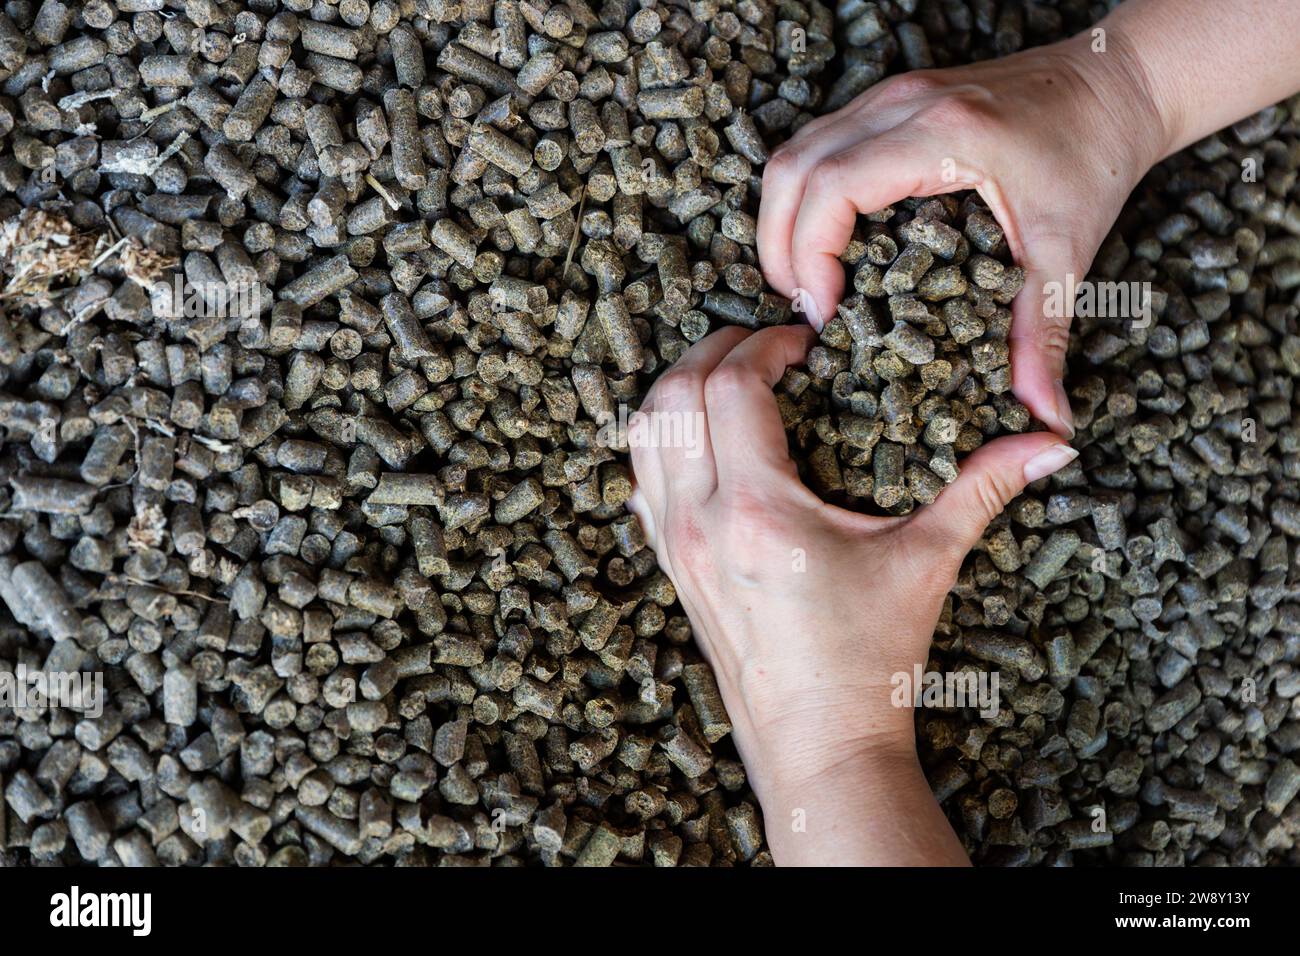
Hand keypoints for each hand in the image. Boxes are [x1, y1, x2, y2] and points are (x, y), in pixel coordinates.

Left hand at [626, 325, 1078, 864]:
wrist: (820, 742)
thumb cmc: (873, 661)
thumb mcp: (928, 563)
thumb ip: (983, 489)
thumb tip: (1051, 443)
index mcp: (760, 511)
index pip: (736, 388)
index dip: (765, 346)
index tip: (803, 343)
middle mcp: (703, 523)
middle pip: (676, 398)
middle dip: (713, 352)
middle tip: (760, 344)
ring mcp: (678, 549)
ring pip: (645, 439)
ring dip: (677, 392)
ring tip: (725, 377)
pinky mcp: (674, 570)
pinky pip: (642, 486)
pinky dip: (660, 445)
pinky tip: (699, 441)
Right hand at [756, 31, 1168, 438]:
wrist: (1114, 86)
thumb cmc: (1094, 157)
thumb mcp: (1068, 250)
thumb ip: (1044, 335)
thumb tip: (1048, 419)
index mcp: (941, 135)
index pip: (830, 187)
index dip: (810, 256)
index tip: (827, 313)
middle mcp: (902, 104)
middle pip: (792, 170)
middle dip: (779, 249)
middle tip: (803, 310)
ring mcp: (889, 95)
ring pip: (794, 154)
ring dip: (783, 222)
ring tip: (805, 285)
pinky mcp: (888, 101)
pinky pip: (816, 145)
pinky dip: (802, 198)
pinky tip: (823, 245)